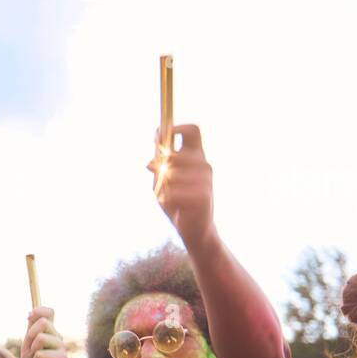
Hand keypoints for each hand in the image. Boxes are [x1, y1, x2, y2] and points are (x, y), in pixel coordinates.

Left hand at [21, 307, 65, 357]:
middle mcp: (58, 337)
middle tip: (32, 349)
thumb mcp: (29, 344)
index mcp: (51, 332)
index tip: (28, 319)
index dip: (38, 311)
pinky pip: (40, 354)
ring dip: (32, 351)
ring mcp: (61, 348)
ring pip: (40, 338)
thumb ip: (31, 329)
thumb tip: (31, 312)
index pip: (49, 311)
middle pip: (43, 322)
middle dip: (30, 335)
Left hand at [147, 123, 213, 247]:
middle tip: (160, 178)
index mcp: (196, 156)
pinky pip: (173, 192)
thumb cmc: (178, 202)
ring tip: (168, 197)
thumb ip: (158, 168)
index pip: (192, 130)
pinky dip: (167, 199)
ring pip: (171, 174)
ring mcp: (206, 179)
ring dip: (163, 187)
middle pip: (176, 153)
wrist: (195, 229)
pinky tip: (173, 206)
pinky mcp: (203, 195)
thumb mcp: (163, 181)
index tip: (159, 136)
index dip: (174, 128)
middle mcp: (204, 164)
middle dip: (162, 166)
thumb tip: (150, 162)